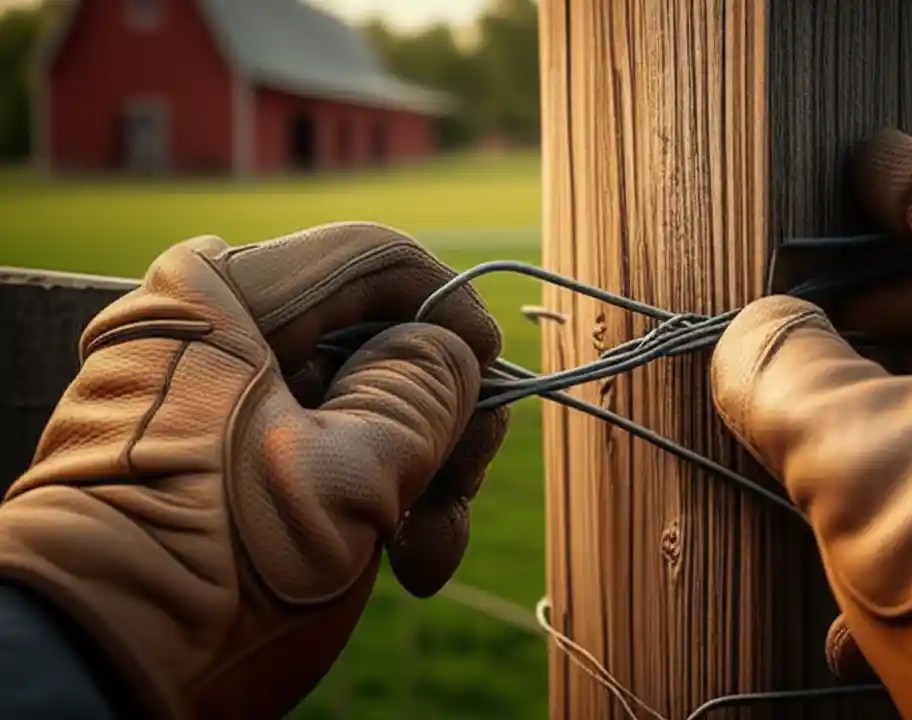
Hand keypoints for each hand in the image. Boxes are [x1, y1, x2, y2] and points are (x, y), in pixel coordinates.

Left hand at [0, 223, 505, 718]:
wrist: (97, 677)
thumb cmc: (218, 564)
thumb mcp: (345, 473)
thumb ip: (422, 394)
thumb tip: (456, 353)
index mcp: (221, 298)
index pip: (372, 260)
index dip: (448, 311)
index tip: (490, 377)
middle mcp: (219, 332)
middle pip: (377, 337)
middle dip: (439, 415)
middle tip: (463, 484)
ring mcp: (226, 399)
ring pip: (366, 401)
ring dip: (422, 471)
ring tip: (429, 552)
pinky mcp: (235, 459)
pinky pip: (333, 451)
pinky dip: (381, 498)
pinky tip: (411, 562)